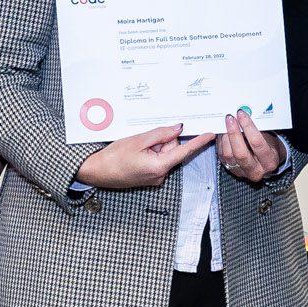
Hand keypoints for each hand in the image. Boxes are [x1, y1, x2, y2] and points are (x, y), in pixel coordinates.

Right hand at [78, 125, 217, 190]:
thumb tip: (177, 129)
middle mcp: (160, 175)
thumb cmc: (114, 158)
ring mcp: (155, 177)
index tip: (210, 135)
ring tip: (135, 148)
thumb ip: (160, 134)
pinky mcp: (149, 177)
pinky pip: (156, 160)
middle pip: (172, 150)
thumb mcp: (138, 140)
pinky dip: (150, 153)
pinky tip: (136, 153)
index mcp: (160, 166)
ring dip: (154, 147)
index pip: (184, 151)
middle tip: (144, 139)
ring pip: (163, 154)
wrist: (97, 172)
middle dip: (162, 141)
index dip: (198, 142)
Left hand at [216, 110, 283, 184]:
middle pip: (240, 152)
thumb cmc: (269, 146)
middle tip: (230, 118)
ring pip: (228, 155)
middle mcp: (256, 171)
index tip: (242, 114)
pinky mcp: (232, 170)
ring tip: (226, 124)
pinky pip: (222, 156)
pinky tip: (223, 132)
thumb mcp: (268, 137)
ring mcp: (243, 172)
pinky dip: (221, 142)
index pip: (257, 143)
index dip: (248, 127)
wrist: (267, 160)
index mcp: (269, 161)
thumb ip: (257, 129)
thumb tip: (242, 115)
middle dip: (234, 133)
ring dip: (225, 137)